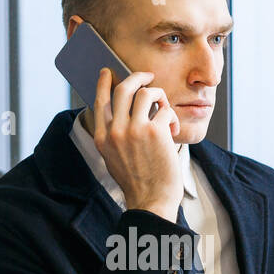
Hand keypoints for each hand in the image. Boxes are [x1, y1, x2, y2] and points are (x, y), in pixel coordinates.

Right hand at [91, 67, 182, 221]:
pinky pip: (165, 110)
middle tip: (148, 77)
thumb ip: (115, 134)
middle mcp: (115, 131)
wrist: (151, 200)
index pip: (100, 100)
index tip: (108, 72)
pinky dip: (171, 118)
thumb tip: (123, 109)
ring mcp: (134, 130)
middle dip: (138, 77)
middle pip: (123, 89)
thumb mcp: (114, 158)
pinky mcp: (155, 131)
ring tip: (164, 109)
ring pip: (146, 93)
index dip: (105, 83)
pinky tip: (173, 131)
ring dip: (159, 96)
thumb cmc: (137, 181)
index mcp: (102, 138)